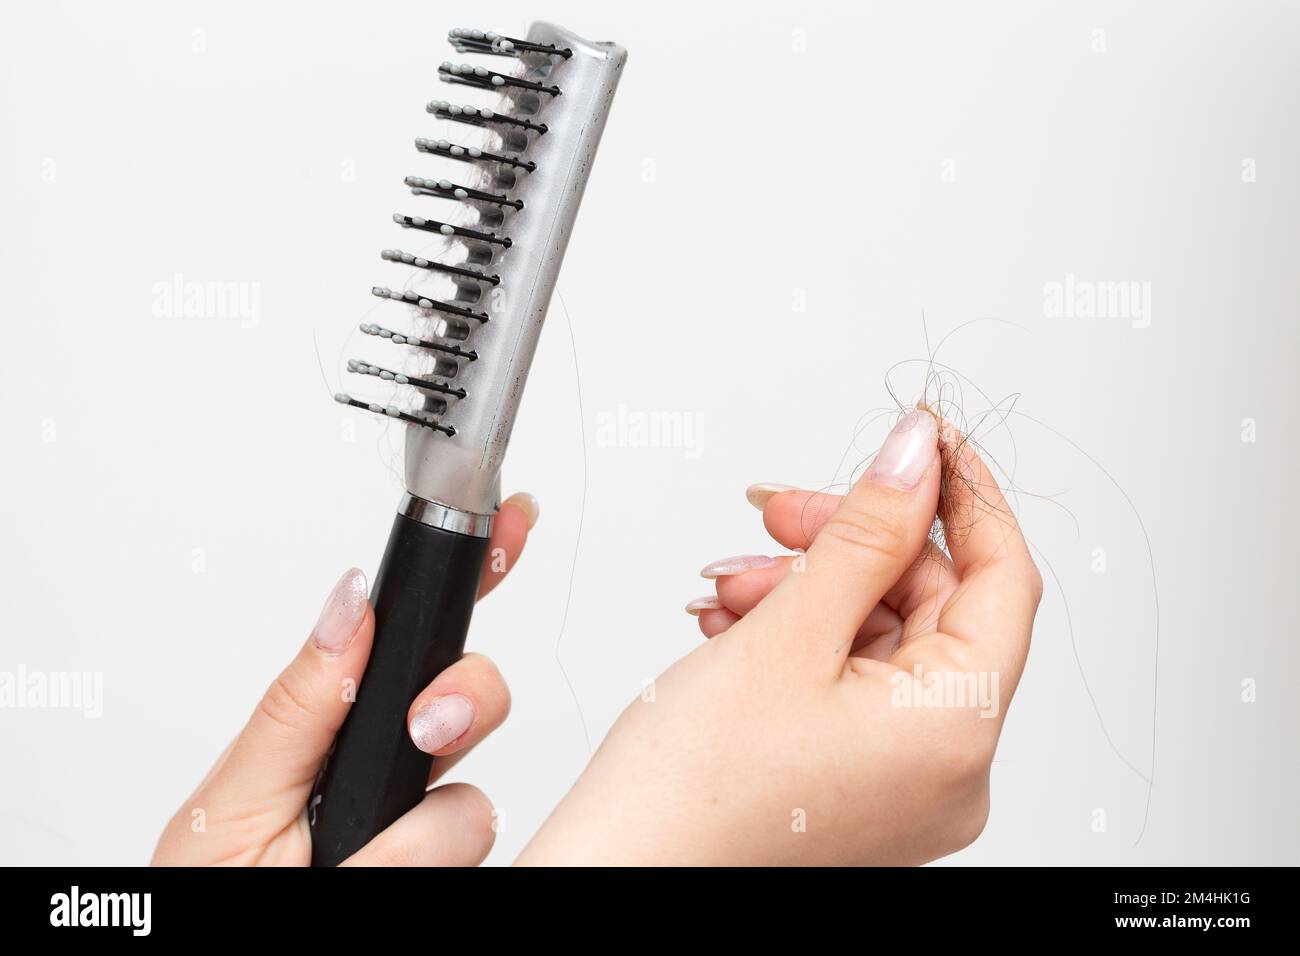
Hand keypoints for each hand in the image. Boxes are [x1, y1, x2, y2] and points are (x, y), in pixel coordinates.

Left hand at [152, 493, 537, 865]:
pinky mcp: (449, 862)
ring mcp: (423, 818)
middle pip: (472, 694)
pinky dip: (420, 865)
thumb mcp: (235, 797)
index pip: (410, 630)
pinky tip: (382, 873)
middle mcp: (390, 762)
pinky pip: (475, 843)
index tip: (510, 519)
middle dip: (461, 703)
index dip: (467, 569)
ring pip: (472, 789)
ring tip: (353, 860)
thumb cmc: (212, 892)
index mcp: (332, 721)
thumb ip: (302, 701)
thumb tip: (351, 599)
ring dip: (414, 830)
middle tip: (422, 734)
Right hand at [518, 411, 1040, 864]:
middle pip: (928, 604)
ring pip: (880, 638)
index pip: (1003, 578)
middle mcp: (948, 771)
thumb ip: (865, 531)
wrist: (615, 876)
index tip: (923, 440)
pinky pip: (852, 681)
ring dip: (806, 590)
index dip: (962, 495)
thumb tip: (918, 456)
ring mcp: (905, 782)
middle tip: (780, 512)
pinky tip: (736, 622)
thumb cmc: (688, 795)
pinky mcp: (860, 782)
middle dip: (846, 546)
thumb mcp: (785, 632)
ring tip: (732, 587)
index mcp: (955, 734)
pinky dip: (798, 638)